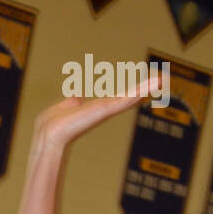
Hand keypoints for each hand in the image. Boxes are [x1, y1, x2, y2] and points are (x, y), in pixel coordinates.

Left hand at [35, 69, 163, 150]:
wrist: (50, 134)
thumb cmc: (53, 124)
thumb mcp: (65, 107)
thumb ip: (72, 102)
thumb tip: (75, 98)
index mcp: (96, 109)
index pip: (117, 98)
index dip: (131, 92)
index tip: (146, 85)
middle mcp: (104, 110)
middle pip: (128, 97)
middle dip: (145, 89)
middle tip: (162, 79)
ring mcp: (106, 110)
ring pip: (129, 97)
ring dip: (145, 88)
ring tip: (161, 79)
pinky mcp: (105, 110)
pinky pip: (124, 99)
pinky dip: (137, 92)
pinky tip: (149, 86)